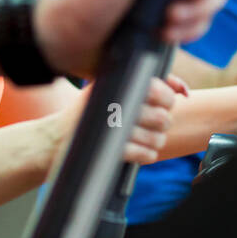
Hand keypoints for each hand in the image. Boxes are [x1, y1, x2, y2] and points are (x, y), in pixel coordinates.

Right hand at [44, 75, 187, 172]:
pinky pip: (146, 154)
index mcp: (116, 85)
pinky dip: (146, 154)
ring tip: (144, 138)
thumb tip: (182, 89)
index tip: (162, 102)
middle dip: (161, 122)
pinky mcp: (112, 150)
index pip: (158, 88)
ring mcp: (114, 127)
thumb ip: (144, 83)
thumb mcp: (109, 88)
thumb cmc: (86, 114)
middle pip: (162, 116)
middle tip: (151, 122)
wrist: (54, 140)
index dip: (167, 98)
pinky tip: (138, 150)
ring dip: (155, 140)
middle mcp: (116, 103)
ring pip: (157, 137)